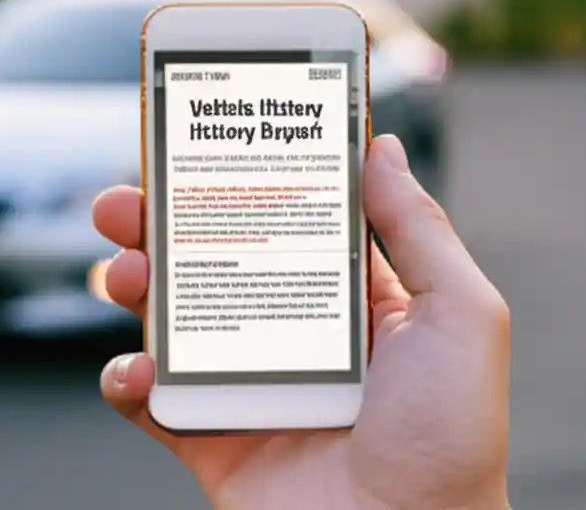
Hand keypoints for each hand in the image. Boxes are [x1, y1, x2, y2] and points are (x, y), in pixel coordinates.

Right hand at [92, 134, 510, 508]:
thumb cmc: (451, 441)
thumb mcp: (459, 316)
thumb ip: (419, 229)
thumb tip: (379, 148)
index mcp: (350, 301)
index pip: (284, 220)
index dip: (243, 181)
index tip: (205, 144)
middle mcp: (292, 335)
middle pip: (211, 260)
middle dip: (161, 224)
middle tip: (126, 201)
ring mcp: (246, 386)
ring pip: (171, 319)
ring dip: (135, 286)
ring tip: (126, 276)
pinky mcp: (209, 437)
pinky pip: (150, 400)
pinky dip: (126, 379)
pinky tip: (135, 368)